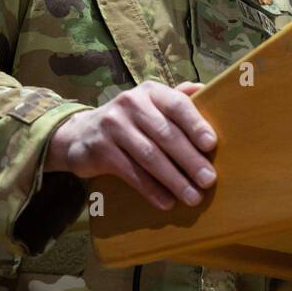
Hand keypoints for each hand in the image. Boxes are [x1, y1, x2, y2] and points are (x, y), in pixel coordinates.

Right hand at [45, 80, 215, 209]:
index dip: (195, 124)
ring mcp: (113, 125)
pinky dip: (151, 189)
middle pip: (166, 134)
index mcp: (151, 91)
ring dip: (174, 179)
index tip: (211, 145)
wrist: (80, 134)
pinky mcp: (100, 149)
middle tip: (209, 180)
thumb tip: (205, 88)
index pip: (177, 105)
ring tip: (193, 197)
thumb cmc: (130, 121)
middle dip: (190, 159)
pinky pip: (131, 173)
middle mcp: (131, 103)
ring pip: (150, 156)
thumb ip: (176, 98)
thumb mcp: (151, 104)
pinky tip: (167, 202)